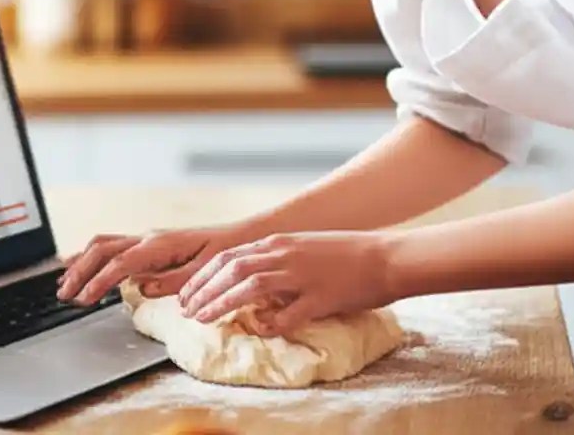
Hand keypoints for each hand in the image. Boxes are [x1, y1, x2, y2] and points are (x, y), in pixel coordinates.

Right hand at [56, 222, 265, 305]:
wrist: (242, 237)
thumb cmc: (227, 253)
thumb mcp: (206, 270)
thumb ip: (174, 281)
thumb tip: (143, 289)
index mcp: (160, 245)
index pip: (120, 263)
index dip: (99, 282)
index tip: (84, 300)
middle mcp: (148, 238)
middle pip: (102, 250)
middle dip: (80, 271)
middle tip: (64, 295)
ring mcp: (146, 239)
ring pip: (103, 244)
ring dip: (81, 263)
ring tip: (64, 284)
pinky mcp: (148, 245)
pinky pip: (112, 247)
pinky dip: (92, 258)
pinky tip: (82, 268)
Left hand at [178, 231, 395, 336]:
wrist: (386, 257)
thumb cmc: (346, 254)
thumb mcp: (303, 248)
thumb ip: (275, 260)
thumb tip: (249, 280)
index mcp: (278, 242)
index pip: (227, 256)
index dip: (202, 276)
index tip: (188, 293)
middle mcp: (284, 254)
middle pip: (230, 269)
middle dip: (203, 290)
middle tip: (187, 310)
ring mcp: (301, 275)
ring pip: (249, 286)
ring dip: (222, 303)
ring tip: (203, 319)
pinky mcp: (321, 297)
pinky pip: (287, 314)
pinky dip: (268, 324)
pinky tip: (259, 330)